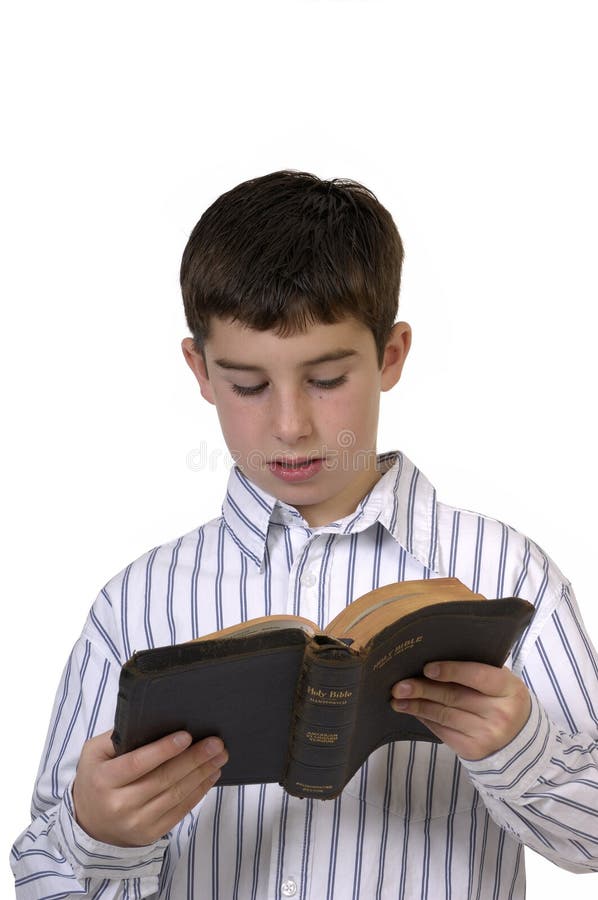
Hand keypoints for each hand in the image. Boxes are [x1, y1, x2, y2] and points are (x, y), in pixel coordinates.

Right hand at [72, 730, 227, 845]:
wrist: (90, 822)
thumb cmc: (97, 777)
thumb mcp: (95, 753)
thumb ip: (119, 737)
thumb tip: (156, 720)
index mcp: (104, 780)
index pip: (137, 764)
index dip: (163, 750)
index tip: (187, 736)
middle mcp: (119, 804)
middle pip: (163, 779)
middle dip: (194, 759)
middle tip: (216, 743)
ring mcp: (136, 822)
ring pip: (175, 795)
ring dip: (202, 775)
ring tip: (219, 757)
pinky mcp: (150, 834)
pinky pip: (179, 812)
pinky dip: (198, 792)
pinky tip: (210, 776)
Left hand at [390, 661, 530, 759]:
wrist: (519, 740)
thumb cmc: (503, 700)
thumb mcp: (501, 683)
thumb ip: (478, 669)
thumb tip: (435, 656)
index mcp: (509, 689)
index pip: (478, 676)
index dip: (451, 671)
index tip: (427, 668)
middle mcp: (500, 714)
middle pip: (454, 697)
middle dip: (423, 690)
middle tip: (399, 685)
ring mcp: (487, 735)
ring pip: (443, 716)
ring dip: (416, 706)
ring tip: (396, 699)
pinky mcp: (473, 750)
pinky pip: (442, 731)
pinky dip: (425, 719)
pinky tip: (412, 710)